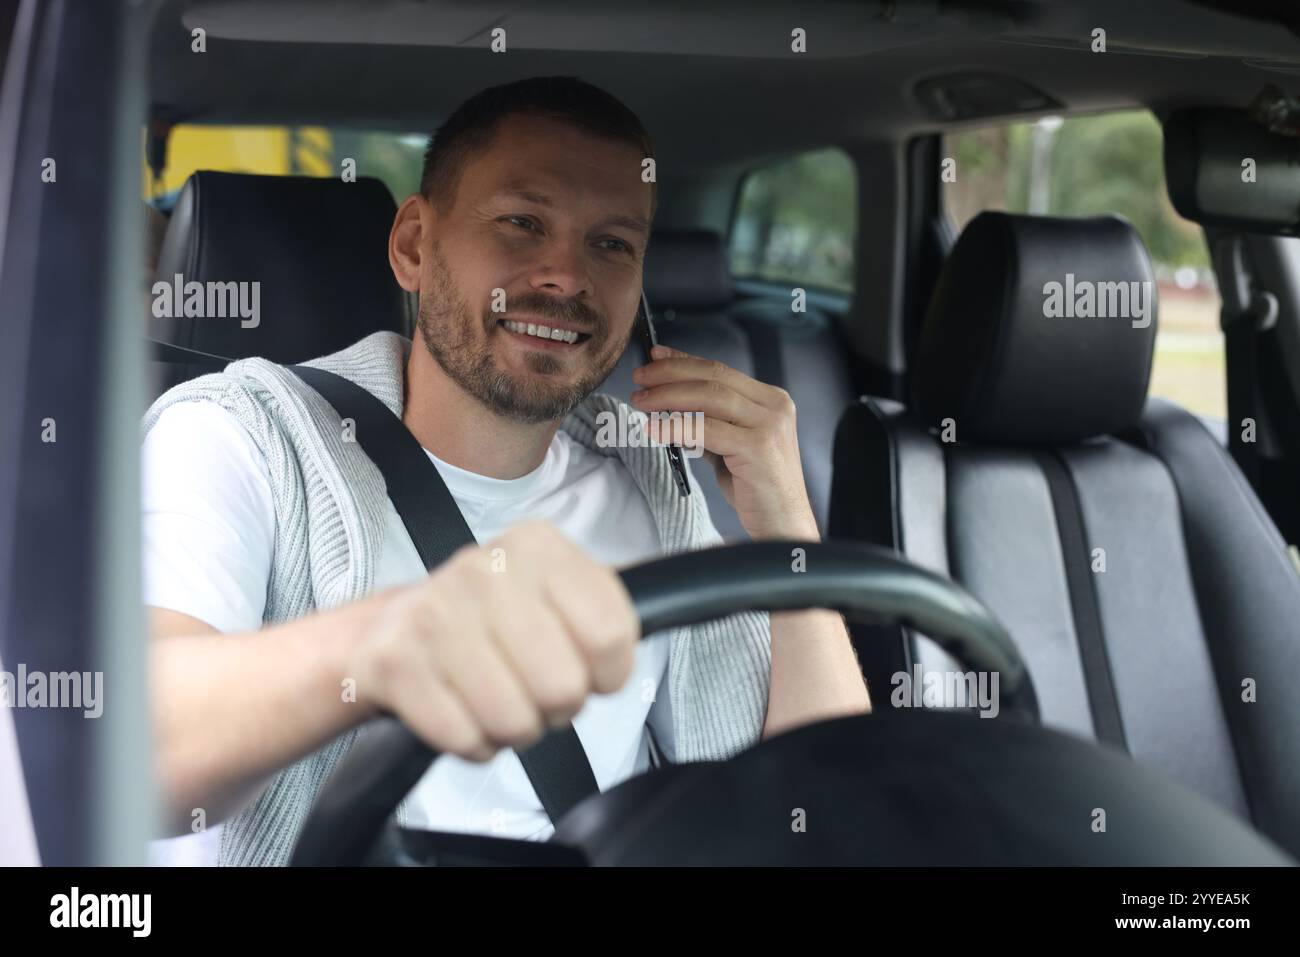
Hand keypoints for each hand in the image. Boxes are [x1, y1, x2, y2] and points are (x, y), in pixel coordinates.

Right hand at [347, 522, 638, 760]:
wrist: (388, 630)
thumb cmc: (489, 621)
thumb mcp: (553, 594)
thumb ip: (607, 609)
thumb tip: (670, 615)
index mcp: (537, 548)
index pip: (611, 633)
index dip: (607, 673)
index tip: (588, 669)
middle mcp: (484, 569)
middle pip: (565, 686)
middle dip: (555, 706)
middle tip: (531, 686)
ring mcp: (434, 613)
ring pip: (514, 720)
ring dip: (511, 728)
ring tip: (494, 697)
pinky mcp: (394, 661)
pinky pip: (465, 739)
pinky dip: (471, 743)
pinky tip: (459, 709)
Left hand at [630, 344, 818, 540]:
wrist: (783, 526)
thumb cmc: (756, 489)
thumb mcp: (731, 447)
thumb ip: (709, 424)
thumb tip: (667, 405)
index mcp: (771, 400)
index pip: (721, 370)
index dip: (684, 360)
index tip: (654, 355)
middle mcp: (775, 406)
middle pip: (713, 377)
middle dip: (670, 374)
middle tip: (639, 378)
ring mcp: (770, 425)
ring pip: (709, 397)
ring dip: (667, 396)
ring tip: (640, 401)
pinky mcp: (758, 448)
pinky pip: (706, 430)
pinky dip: (675, 426)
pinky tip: (653, 429)